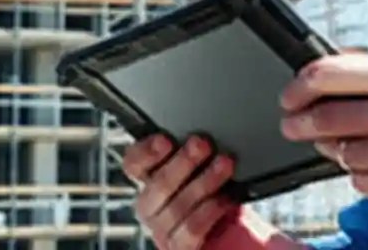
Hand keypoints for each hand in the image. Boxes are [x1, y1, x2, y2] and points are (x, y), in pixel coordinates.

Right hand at [122, 134, 264, 249]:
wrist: (234, 234)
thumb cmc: (218, 195)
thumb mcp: (206, 167)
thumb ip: (196, 150)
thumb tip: (202, 130)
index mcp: (153, 180)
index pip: (134, 164)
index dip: (144, 152)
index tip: (164, 140)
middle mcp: (153, 207)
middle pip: (156, 185)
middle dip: (182, 162)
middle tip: (203, 144)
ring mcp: (164, 231)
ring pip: (176, 208)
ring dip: (203, 182)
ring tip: (225, 165)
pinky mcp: (180, 249)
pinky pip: (190, 231)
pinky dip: (209, 211)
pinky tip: (226, 199)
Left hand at [279, 46, 367, 207]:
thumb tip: (334, 63)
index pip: (327, 75)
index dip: (298, 86)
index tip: (289, 95)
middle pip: (321, 118)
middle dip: (296, 123)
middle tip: (291, 124)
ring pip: (337, 152)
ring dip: (333, 147)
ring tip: (349, 140)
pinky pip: (357, 179)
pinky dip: (360, 171)